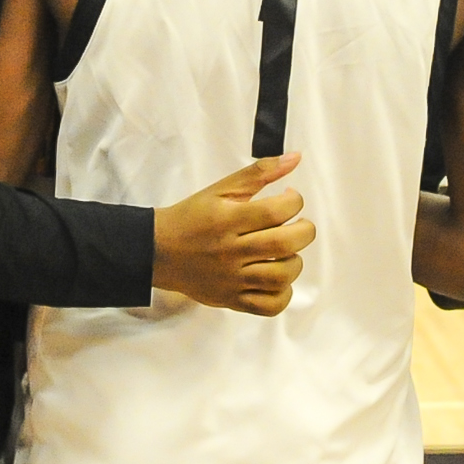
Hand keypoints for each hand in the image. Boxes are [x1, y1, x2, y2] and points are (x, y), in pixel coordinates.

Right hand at [153, 154, 316, 316]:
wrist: (158, 251)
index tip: (290, 199)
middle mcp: (231, 251)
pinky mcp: (231, 300)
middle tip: (298, 225)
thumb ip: (259, 173)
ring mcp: (232, 280)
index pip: (276, 211)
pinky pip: (269, 306)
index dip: (294, 201)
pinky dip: (283, 294)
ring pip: (281, 277)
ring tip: (286, 251)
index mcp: (228, 220)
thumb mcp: (221, 189)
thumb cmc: (192, 217)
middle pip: (285, 244)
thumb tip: (296, 158)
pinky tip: (277, 278)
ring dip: (294, 262)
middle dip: (304, 231)